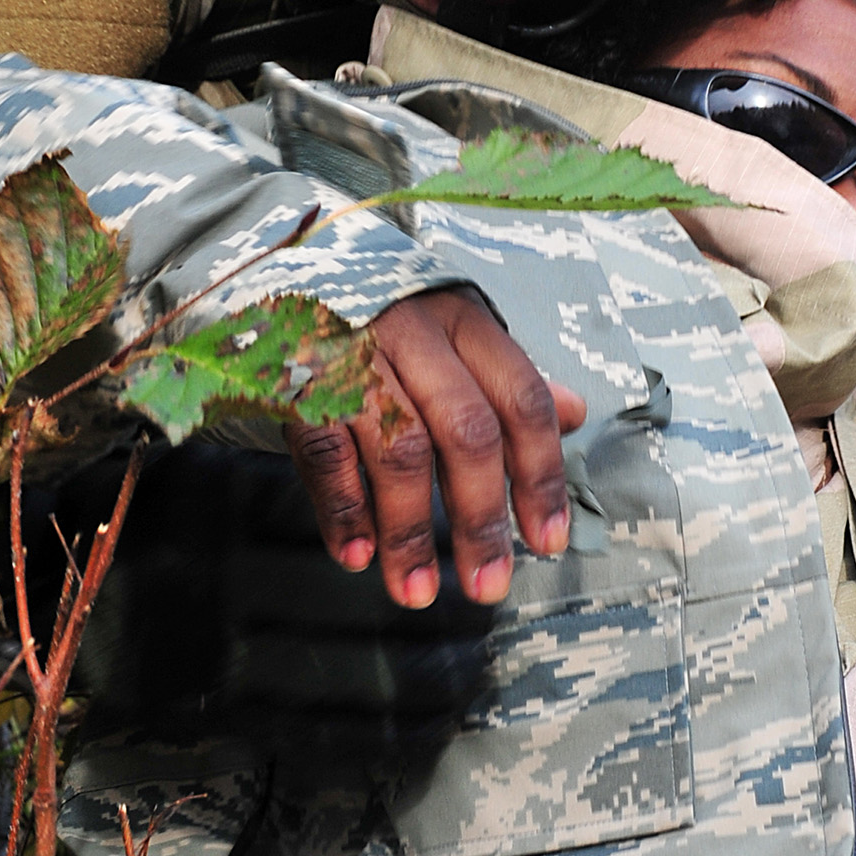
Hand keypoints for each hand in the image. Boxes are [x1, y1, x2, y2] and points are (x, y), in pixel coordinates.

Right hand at [284, 289, 584, 610]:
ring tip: (414, 589)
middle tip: (487, 584)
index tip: (546, 540)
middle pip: (465, 431)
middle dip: (480, 518)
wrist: (279, 266)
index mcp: (463, 321)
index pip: (520, 400)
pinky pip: (325, 452)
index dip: (540, 475)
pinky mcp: (296, 377)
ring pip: (397, 449)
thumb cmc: (382, 315)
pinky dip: (343, 509)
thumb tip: (575, 414)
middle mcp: (414, 332)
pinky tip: (358, 554)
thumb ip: (505, 378)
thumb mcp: (450, 331)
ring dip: (409, 530)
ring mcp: (352, 353)